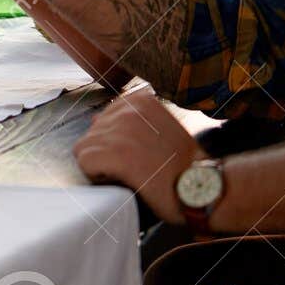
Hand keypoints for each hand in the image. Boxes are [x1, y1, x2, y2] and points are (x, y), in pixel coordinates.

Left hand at [73, 87, 203, 223]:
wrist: (201, 185)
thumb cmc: (181, 164)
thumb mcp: (161, 127)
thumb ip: (131, 120)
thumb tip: (95, 119)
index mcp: (140, 99)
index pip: (103, 118)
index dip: (114, 142)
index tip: (135, 154)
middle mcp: (128, 110)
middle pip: (92, 133)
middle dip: (105, 153)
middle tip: (133, 167)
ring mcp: (121, 130)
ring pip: (84, 148)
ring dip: (100, 165)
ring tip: (128, 174)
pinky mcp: (115, 154)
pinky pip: (85, 162)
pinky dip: (96, 175)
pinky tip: (120, 180)